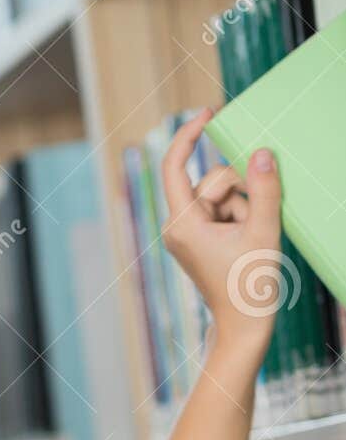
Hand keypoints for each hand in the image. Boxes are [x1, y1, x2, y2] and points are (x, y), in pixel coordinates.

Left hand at [161, 107, 282, 358]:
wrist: (244, 326)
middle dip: (240, 191)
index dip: (189, 134)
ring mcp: (188, 233)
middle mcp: (178, 226)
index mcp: (182, 224)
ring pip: (223, 193)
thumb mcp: (265, 230)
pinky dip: (241, 216)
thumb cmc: (249, 285)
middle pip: (212, 179)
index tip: (209, 113)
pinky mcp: (199, 238)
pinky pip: (224, 209)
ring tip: (249, 239)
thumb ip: (265, 188)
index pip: (175, 165)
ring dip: (245, 207)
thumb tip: (262, 152)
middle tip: (251, 224)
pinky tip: (247, 239)